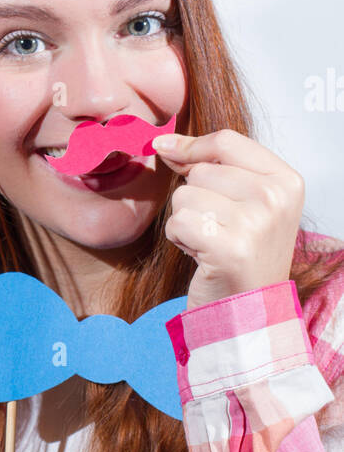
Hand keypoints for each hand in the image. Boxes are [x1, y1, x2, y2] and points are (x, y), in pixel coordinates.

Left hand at [152, 128, 303, 311]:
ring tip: (211, 243)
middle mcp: (276, 197)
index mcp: (286, 180)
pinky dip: (180, 240)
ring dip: (186, 221)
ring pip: (184, 196)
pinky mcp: (230, 248)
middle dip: (195, 199)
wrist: (250, 312)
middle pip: (200, 170)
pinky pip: (178, 222)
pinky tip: (203, 255)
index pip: (226, 140)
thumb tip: (164, 142)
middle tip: (218, 229)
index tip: (167, 151)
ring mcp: (256, 222)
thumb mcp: (243, 202)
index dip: (191, 146)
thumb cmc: (242, 254)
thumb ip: (211, 165)